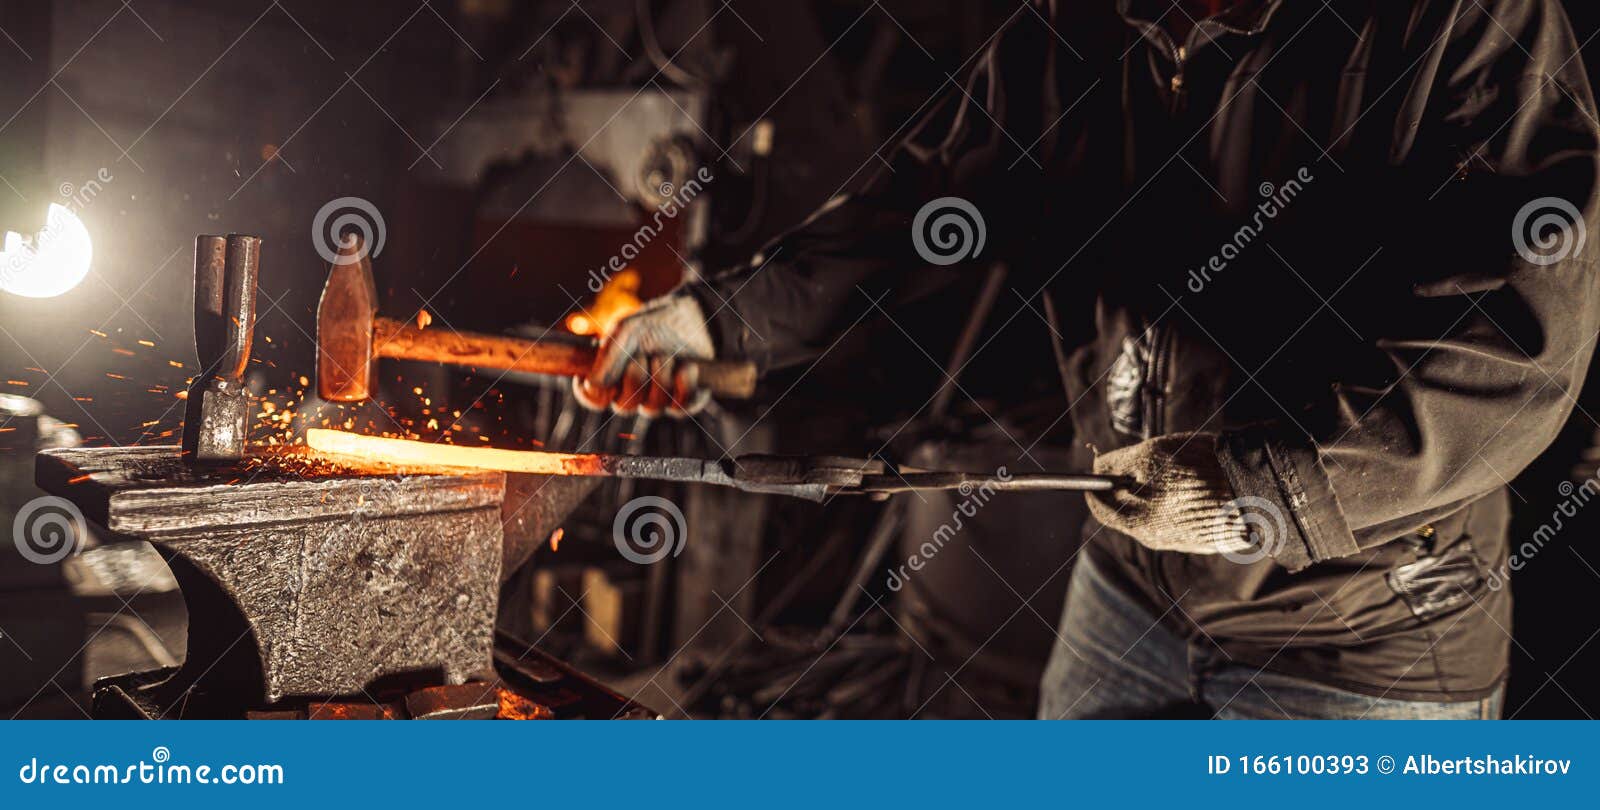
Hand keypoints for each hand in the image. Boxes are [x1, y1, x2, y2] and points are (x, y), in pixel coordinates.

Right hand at [574, 294, 715, 416]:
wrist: (694, 318)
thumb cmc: (654, 324)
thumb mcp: (627, 330)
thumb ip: (609, 355)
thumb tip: (594, 384)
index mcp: (609, 376)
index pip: (593, 398)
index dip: (595, 393)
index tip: (602, 378)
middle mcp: (630, 393)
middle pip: (625, 406)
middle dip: (636, 377)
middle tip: (644, 354)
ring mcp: (656, 400)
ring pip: (652, 408)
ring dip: (661, 375)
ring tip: (666, 354)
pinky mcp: (682, 402)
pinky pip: (680, 406)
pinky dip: (684, 382)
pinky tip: (686, 365)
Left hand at [1084, 432, 1254, 555]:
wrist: (1252, 489)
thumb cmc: (1197, 469)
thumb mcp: (1149, 456)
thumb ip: (1117, 465)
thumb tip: (1097, 468)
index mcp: (1136, 521)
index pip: (1100, 506)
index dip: (1098, 484)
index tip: (1105, 466)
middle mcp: (1154, 538)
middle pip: (1125, 512)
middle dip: (1127, 487)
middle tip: (1141, 463)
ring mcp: (1179, 542)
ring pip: (1153, 515)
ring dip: (1154, 494)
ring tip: (1175, 472)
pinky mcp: (1201, 541)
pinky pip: (1177, 521)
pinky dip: (1177, 504)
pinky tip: (1193, 487)